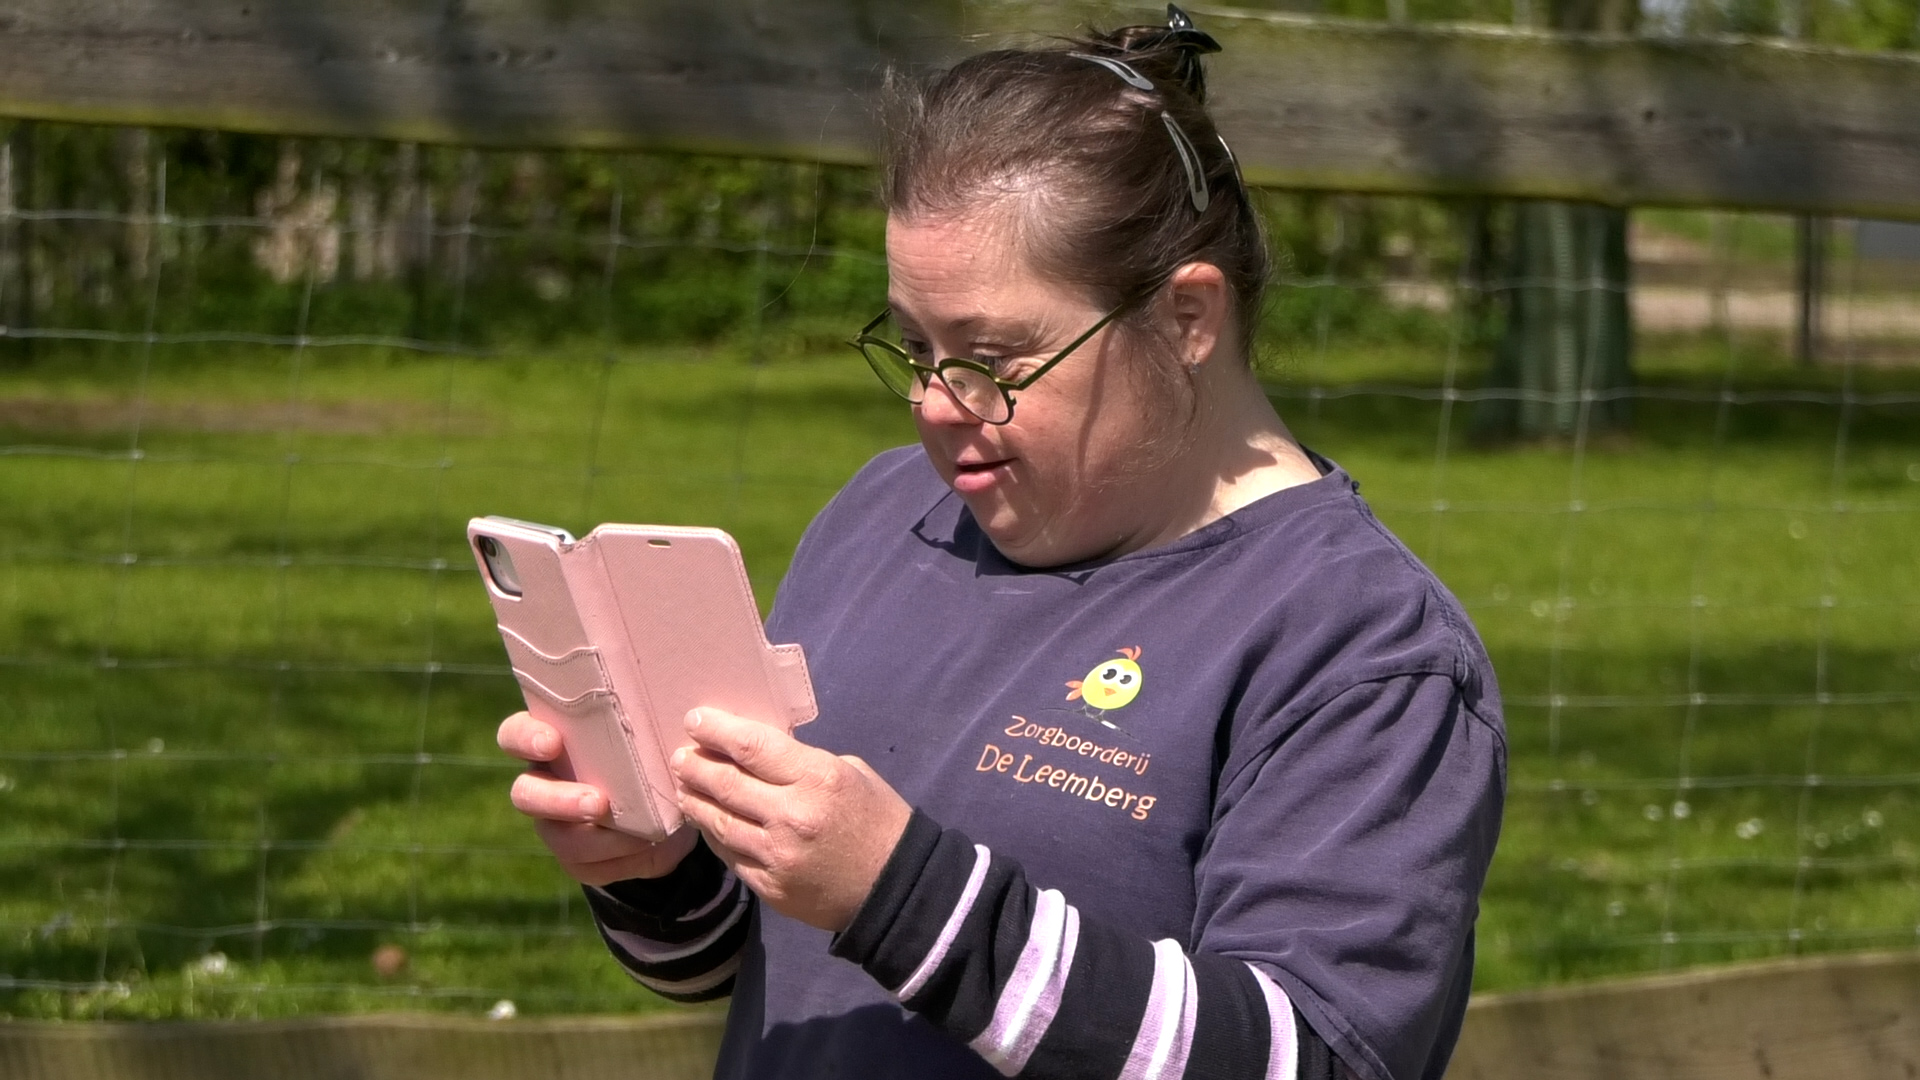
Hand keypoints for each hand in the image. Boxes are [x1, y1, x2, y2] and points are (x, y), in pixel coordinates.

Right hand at [496, 711, 698, 884]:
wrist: (674, 808)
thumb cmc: (655, 753)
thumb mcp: (652, 733)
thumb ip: (646, 719)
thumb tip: (673, 705)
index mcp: (553, 741)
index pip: (515, 735)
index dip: (525, 738)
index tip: (552, 742)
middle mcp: (546, 782)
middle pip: (525, 793)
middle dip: (558, 800)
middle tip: (597, 803)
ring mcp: (556, 824)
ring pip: (556, 836)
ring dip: (595, 839)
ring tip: (638, 835)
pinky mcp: (576, 859)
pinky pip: (585, 866)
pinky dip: (618, 860)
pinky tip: (644, 851)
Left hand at [672, 707, 911, 932]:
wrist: (895, 888)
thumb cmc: (877, 820)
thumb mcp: (849, 772)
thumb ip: (801, 762)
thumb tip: (757, 754)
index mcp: (817, 778)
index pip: (752, 747)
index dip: (716, 730)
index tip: (695, 719)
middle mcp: (791, 816)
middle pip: (725, 784)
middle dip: (695, 766)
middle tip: (680, 756)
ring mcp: (776, 856)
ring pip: (718, 823)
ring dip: (695, 801)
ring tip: (682, 786)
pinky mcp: (769, 888)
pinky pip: (729, 856)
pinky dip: (713, 835)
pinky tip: (706, 822)